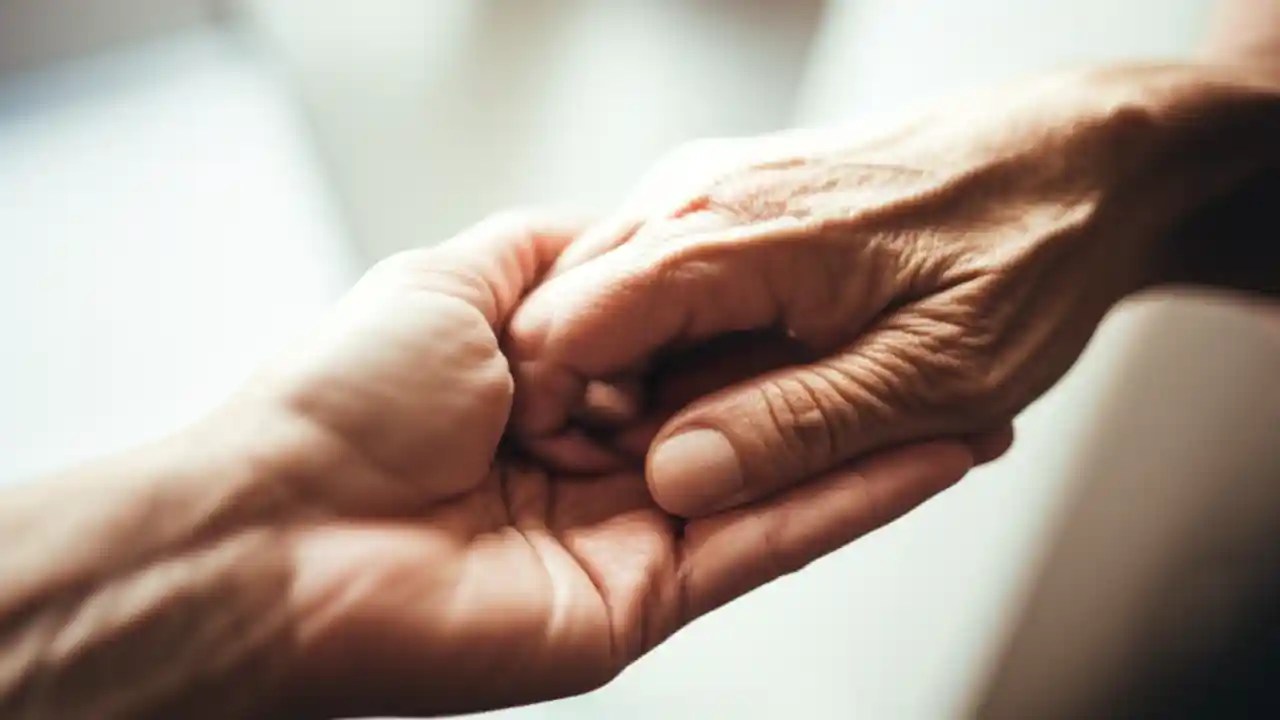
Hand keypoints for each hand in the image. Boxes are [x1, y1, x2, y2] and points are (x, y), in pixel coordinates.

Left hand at [0, 211, 997, 718]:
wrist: (283, 531)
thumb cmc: (349, 396)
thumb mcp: (463, 277)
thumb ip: (559, 260)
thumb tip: (635, 245)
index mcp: (554, 388)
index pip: (693, 348)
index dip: (769, 315)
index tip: (847, 273)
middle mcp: (599, 465)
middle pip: (745, 417)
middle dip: (839, 383)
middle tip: (935, 332)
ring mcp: (627, 536)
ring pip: (774, 481)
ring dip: (874, 443)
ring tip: (980, 396)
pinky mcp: (644, 601)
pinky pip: (762, 542)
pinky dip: (850, 500)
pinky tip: (935, 454)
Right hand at [508, 65, 1279, 516]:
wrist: (1080, 155)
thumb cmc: (1026, 251)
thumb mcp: (932, 375)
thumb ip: (796, 428)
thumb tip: (676, 476)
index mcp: (726, 233)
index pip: (563, 328)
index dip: (571, 418)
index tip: (622, 477)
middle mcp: (695, 194)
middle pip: (572, 317)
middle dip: (608, 406)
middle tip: (709, 456)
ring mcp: (709, 188)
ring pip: (615, 305)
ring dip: (656, 380)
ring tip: (762, 414)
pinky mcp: (732, 200)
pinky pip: (666, 285)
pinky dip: (692, 345)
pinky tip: (770, 369)